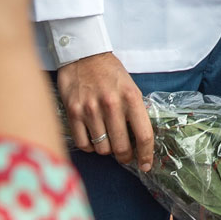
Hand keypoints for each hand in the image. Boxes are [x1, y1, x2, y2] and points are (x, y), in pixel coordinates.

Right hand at [57, 52, 154, 171]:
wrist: (83, 53)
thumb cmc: (110, 72)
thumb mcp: (130, 87)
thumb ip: (135, 111)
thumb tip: (139, 141)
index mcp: (131, 97)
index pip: (143, 135)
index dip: (146, 155)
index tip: (146, 165)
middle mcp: (111, 104)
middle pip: (122, 147)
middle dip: (125, 156)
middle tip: (124, 154)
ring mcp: (91, 109)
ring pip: (102, 148)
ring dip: (106, 149)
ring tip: (107, 139)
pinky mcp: (73, 112)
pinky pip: (84, 144)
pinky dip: (90, 146)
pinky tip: (92, 138)